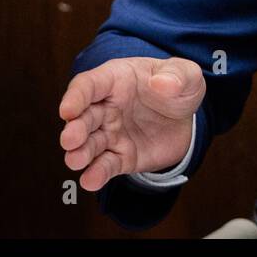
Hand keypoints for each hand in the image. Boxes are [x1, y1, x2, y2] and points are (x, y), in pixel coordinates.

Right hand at [59, 57, 205, 191]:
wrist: (186, 120)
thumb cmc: (179, 89)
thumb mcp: (188, 75)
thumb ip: (178, 75)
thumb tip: (162, 83)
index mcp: (116, 80)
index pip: (89, 85)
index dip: (75, 97)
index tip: (68, 110)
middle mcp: (107, 107)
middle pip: (83, 117)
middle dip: (74, 129)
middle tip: (70, 140)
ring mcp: (111, 133)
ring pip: (90, 144)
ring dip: (80, 153)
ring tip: (76, 161)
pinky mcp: (121, 157)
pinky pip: (106, 165)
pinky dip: (97, 173)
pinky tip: (91, 180)